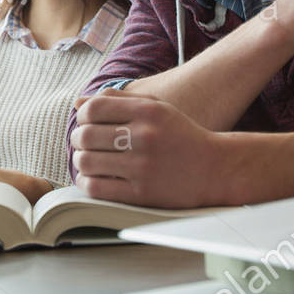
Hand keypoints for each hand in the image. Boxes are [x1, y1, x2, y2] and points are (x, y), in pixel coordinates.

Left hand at [70, 88, 223, 207]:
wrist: (216, 169)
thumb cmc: (180, 136)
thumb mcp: (157, 108)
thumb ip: (119, 100)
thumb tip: (78, 104)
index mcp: (147, 112)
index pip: (94, 108)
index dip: (82, 116)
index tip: (86, 123)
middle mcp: (145, 137)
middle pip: (86, 135)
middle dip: (77, 140)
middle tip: (83, 144)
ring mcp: (143, 166)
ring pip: (87, 162)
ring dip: (80, 161)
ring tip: (87, 161)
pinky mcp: (142, 193)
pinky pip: (97, 188)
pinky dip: (86, 183)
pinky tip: (91, 179)